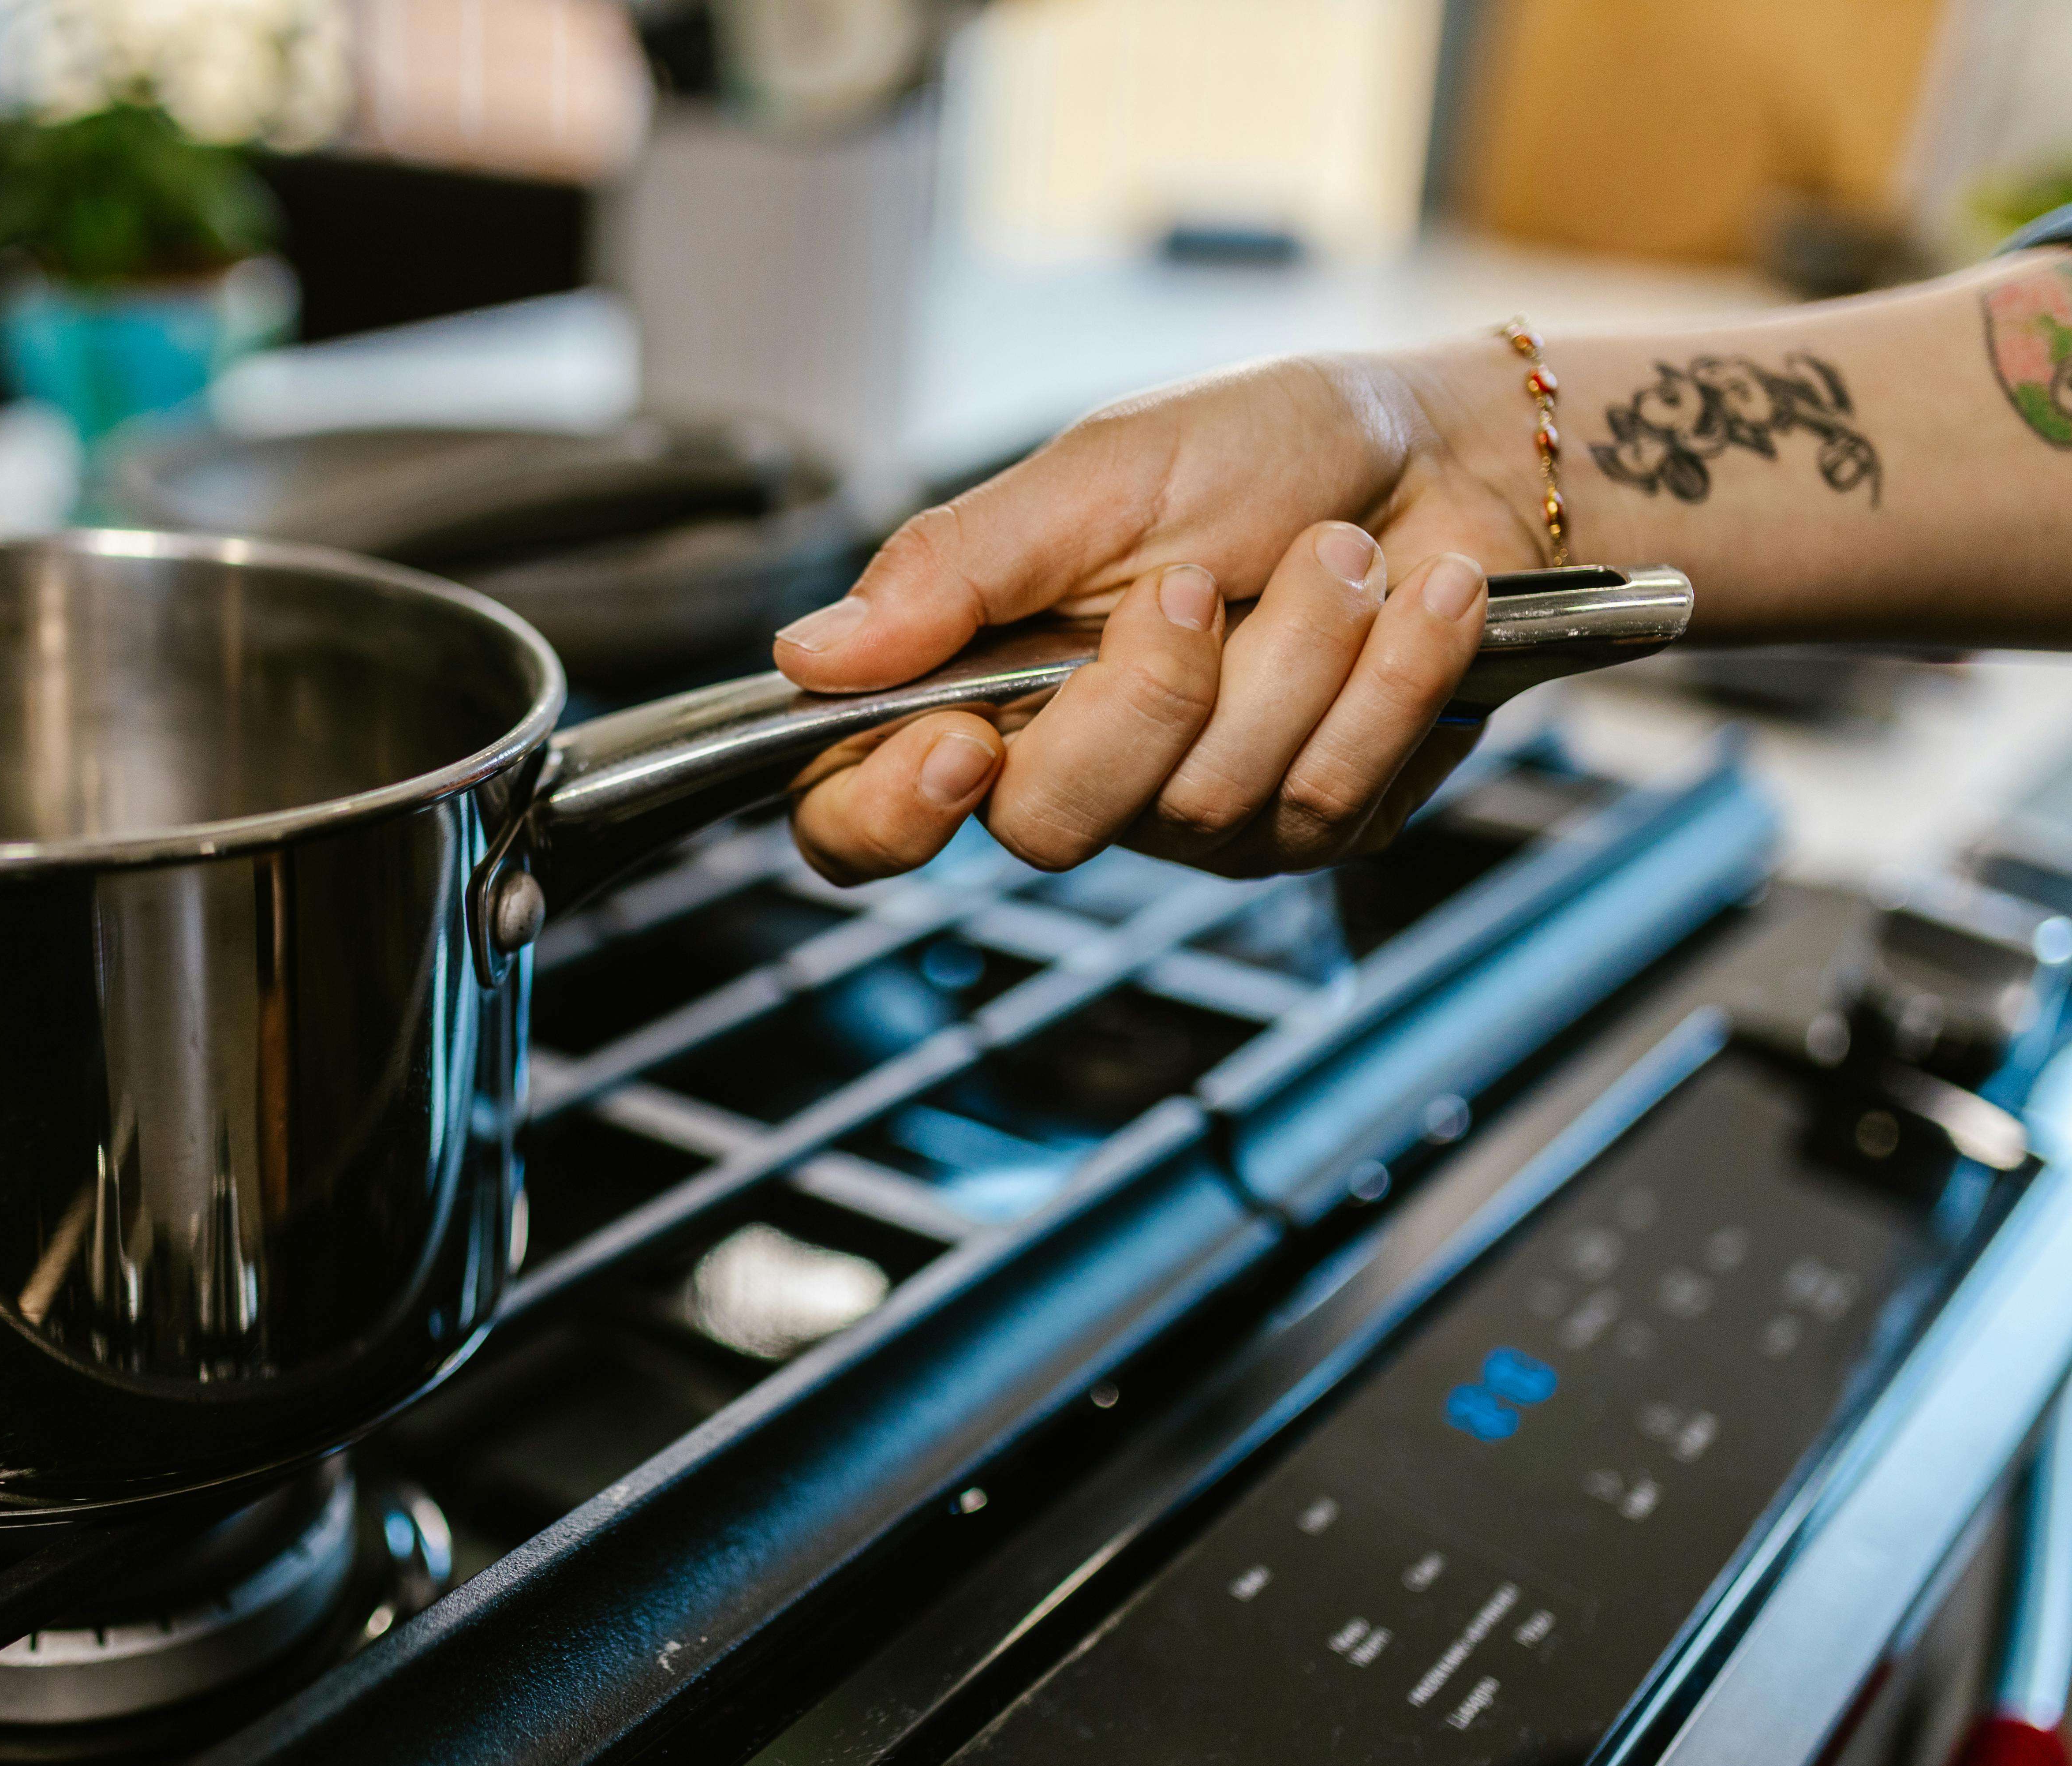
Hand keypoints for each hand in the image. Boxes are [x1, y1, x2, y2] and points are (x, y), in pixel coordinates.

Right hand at [778, 349, 1544, 881]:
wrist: (1450, 454)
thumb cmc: (1266, 444)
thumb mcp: (1097, 472)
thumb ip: (951, 568)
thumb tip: (807, 653)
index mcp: (979, 679)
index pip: (860, 816)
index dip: (886, 814)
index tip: (960, 742)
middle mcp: (1072, 765)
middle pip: (1048, 825)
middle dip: (1149, 695)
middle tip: (1208, 578)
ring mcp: (1192, 814)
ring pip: (1205, 807)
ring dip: (1300, 655)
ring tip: (1341, 555)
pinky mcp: (1313, 827)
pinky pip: (1328, 800)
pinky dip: (1388, 678)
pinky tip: (1416, 600)